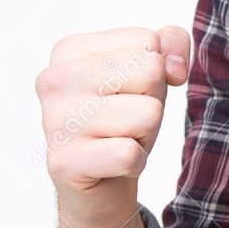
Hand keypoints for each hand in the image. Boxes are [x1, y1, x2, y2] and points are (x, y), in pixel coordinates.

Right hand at [35, 25, 190, 227]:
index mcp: (70, 50)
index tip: (128, 93)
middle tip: (126, 121)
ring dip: (145, 133)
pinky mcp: (63, 162)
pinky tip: (112, 164)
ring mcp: (54, 121)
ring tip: (119, 139)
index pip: (148, 42)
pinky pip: (130, 154)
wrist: (101, 185)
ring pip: (147, 113)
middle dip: (152, 101)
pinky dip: (135, 163)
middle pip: (150, 72)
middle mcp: (54, 80)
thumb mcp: (153, 71)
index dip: (155, 72)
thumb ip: (171, 42)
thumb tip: (174, 68)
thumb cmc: (125, 119)